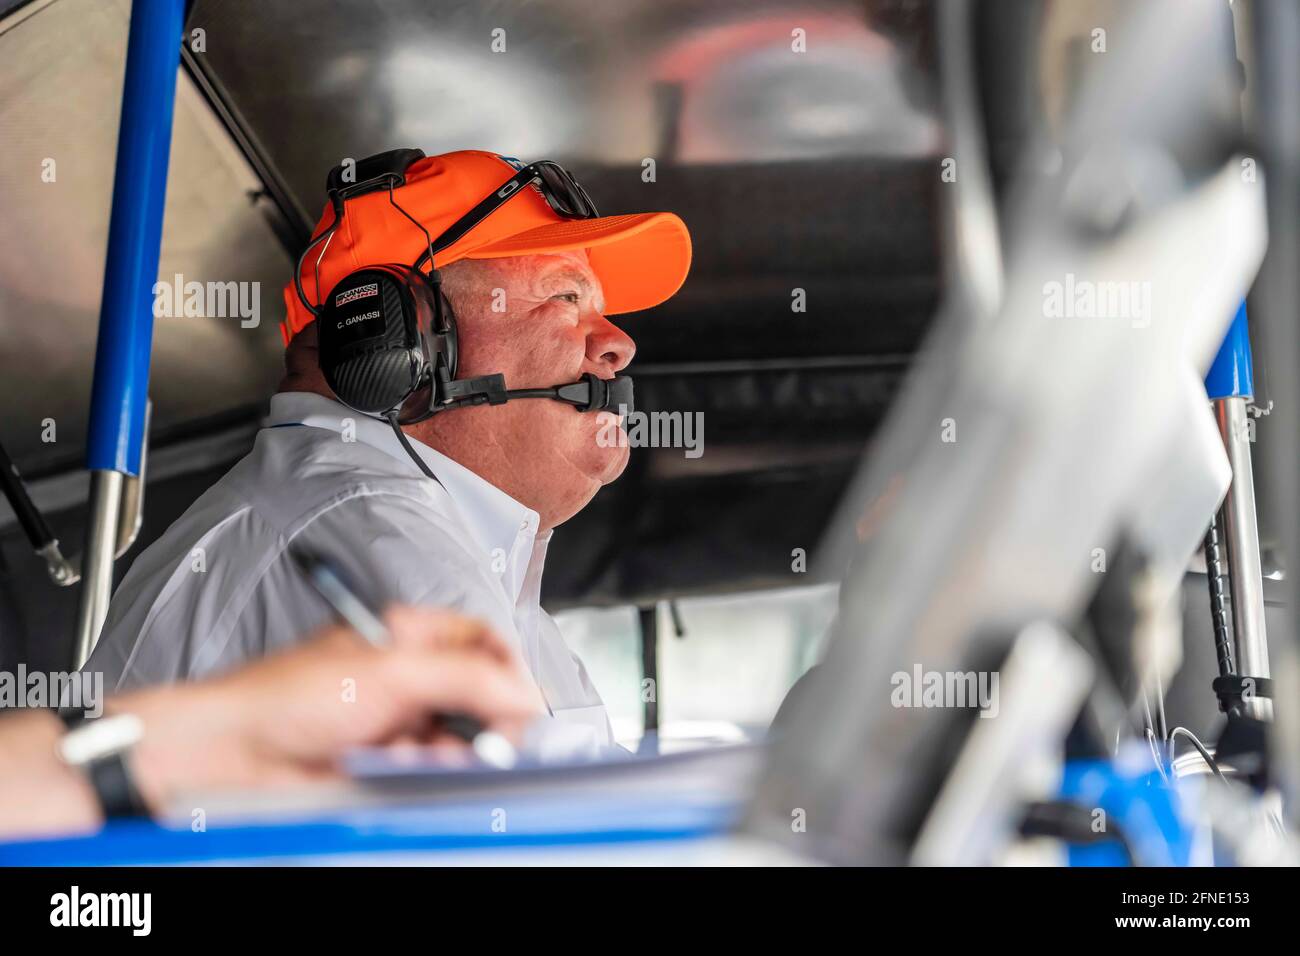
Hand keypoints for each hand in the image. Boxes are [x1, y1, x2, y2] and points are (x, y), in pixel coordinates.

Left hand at [117, 606, 542, 811]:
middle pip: (479, 692)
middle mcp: (409, 675)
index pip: (483, 641)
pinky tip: (404, 767)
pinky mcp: (390, 764)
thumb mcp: (390, 674)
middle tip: (493, 738)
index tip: (519, 699)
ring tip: (430, 752)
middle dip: (487, 716)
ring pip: (460, 736)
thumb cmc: (287, 696)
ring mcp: (400, 720)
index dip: (507, 667)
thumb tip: (523, 694)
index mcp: (409, 636)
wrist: (235, 754)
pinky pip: (434, 769)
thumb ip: (466, 678)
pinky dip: (429, 771)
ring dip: (454, 749)